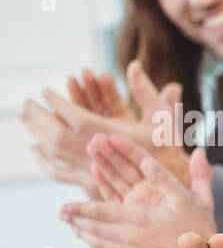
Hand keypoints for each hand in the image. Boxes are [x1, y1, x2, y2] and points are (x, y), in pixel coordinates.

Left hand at [22, 61, 185, 194]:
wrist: (171, 181)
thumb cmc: (168, 146)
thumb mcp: (163, 115)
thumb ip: (145, 91)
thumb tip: (133, 65)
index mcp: (119, 137)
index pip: (79, 117)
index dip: (60, 103)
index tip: (45, 91)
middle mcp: (103, 155)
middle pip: (60, 135)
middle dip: (41, 117)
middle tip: (26, 103)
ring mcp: (94, 170)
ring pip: (57, 152)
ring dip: (39, 133)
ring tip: (27, 118)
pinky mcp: (89, 182)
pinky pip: (60, 173)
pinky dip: (44, 162)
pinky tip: (35, 150)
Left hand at [60, 136, 217, 247]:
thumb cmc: (203, 233)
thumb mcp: (200, 202)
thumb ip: (196, 176)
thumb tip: (198, 151)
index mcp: (143, 218)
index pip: (103, 209)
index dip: (82, 207)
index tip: (64, 205)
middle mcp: (133, 236)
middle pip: (96, 225)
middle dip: (77, 217)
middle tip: (61, 212)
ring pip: (99, 241)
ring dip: (82, 232)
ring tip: (71, 224)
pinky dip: (96, 246)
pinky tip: (89, 240)